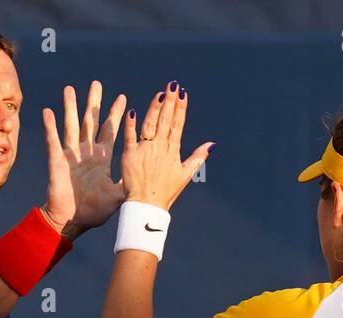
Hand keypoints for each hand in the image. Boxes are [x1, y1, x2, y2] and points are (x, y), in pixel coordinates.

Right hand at [40, 81, 127, 239]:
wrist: (73, 221)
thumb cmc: (95, 212)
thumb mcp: (119, 195)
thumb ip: (131, 182)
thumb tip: (150, 177)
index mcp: (102, 159)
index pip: (110, 131)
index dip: (115, 115)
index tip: (122, 97)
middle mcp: (86, 154)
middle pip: (91, 122)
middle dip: (94, 103)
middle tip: (97, 83)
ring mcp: (71, 156)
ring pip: (71, 126)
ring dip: (70, 107)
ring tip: (70, 89)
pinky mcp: (57, 162)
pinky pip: (53, 141)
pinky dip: (50, 127)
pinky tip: (48, 111)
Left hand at [122, 80, 213, 210]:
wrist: (147, 206)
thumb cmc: (166, 192)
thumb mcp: (185, 175)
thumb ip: (198, 157)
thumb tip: (212, 144)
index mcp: (173, 152)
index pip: (178, 125)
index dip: (180, 109)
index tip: (183, 93)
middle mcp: (160, 149)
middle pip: (166, 121)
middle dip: (170, 102)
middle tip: (172, 84)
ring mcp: (145, 151)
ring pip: (150, 125)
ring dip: (155, 108)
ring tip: (160, 93)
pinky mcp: (130, 156)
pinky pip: (130, 138)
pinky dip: (131, 125)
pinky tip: (132, 111)